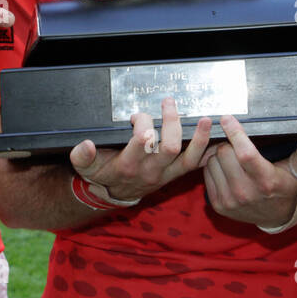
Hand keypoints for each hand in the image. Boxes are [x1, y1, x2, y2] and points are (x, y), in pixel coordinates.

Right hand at [70, 98, 212, 202]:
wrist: (115, 194)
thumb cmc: (102, 173)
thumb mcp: (85, 167)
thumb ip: (82, 156)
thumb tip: (87, 144)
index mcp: (128, 165)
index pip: (142, 142)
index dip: (143, 125)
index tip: (136, 115)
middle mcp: (150, 171)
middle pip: (168, 148)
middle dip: (171, 123)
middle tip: (168, 103)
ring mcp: (165, 174)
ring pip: (187, 158)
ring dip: (198, 138)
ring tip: (205, 119)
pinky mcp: (175, 174)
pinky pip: (194, 163)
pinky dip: (205, 150)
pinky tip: (214, 135)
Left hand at [202, 114, 296, 228]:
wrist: (277, 217)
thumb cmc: (288, 186)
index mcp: (265, 181)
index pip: (245, 154)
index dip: (234, 133)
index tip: (227, 117)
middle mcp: (246, 193)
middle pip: (224, 153)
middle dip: (228, 143)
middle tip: (236, 143)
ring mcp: (230, 201)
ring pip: (212, 162)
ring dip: (219, 155)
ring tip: (232, 157)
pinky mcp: (219, 206)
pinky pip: (206, 175)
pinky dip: (213, 167)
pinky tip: (226, 168)